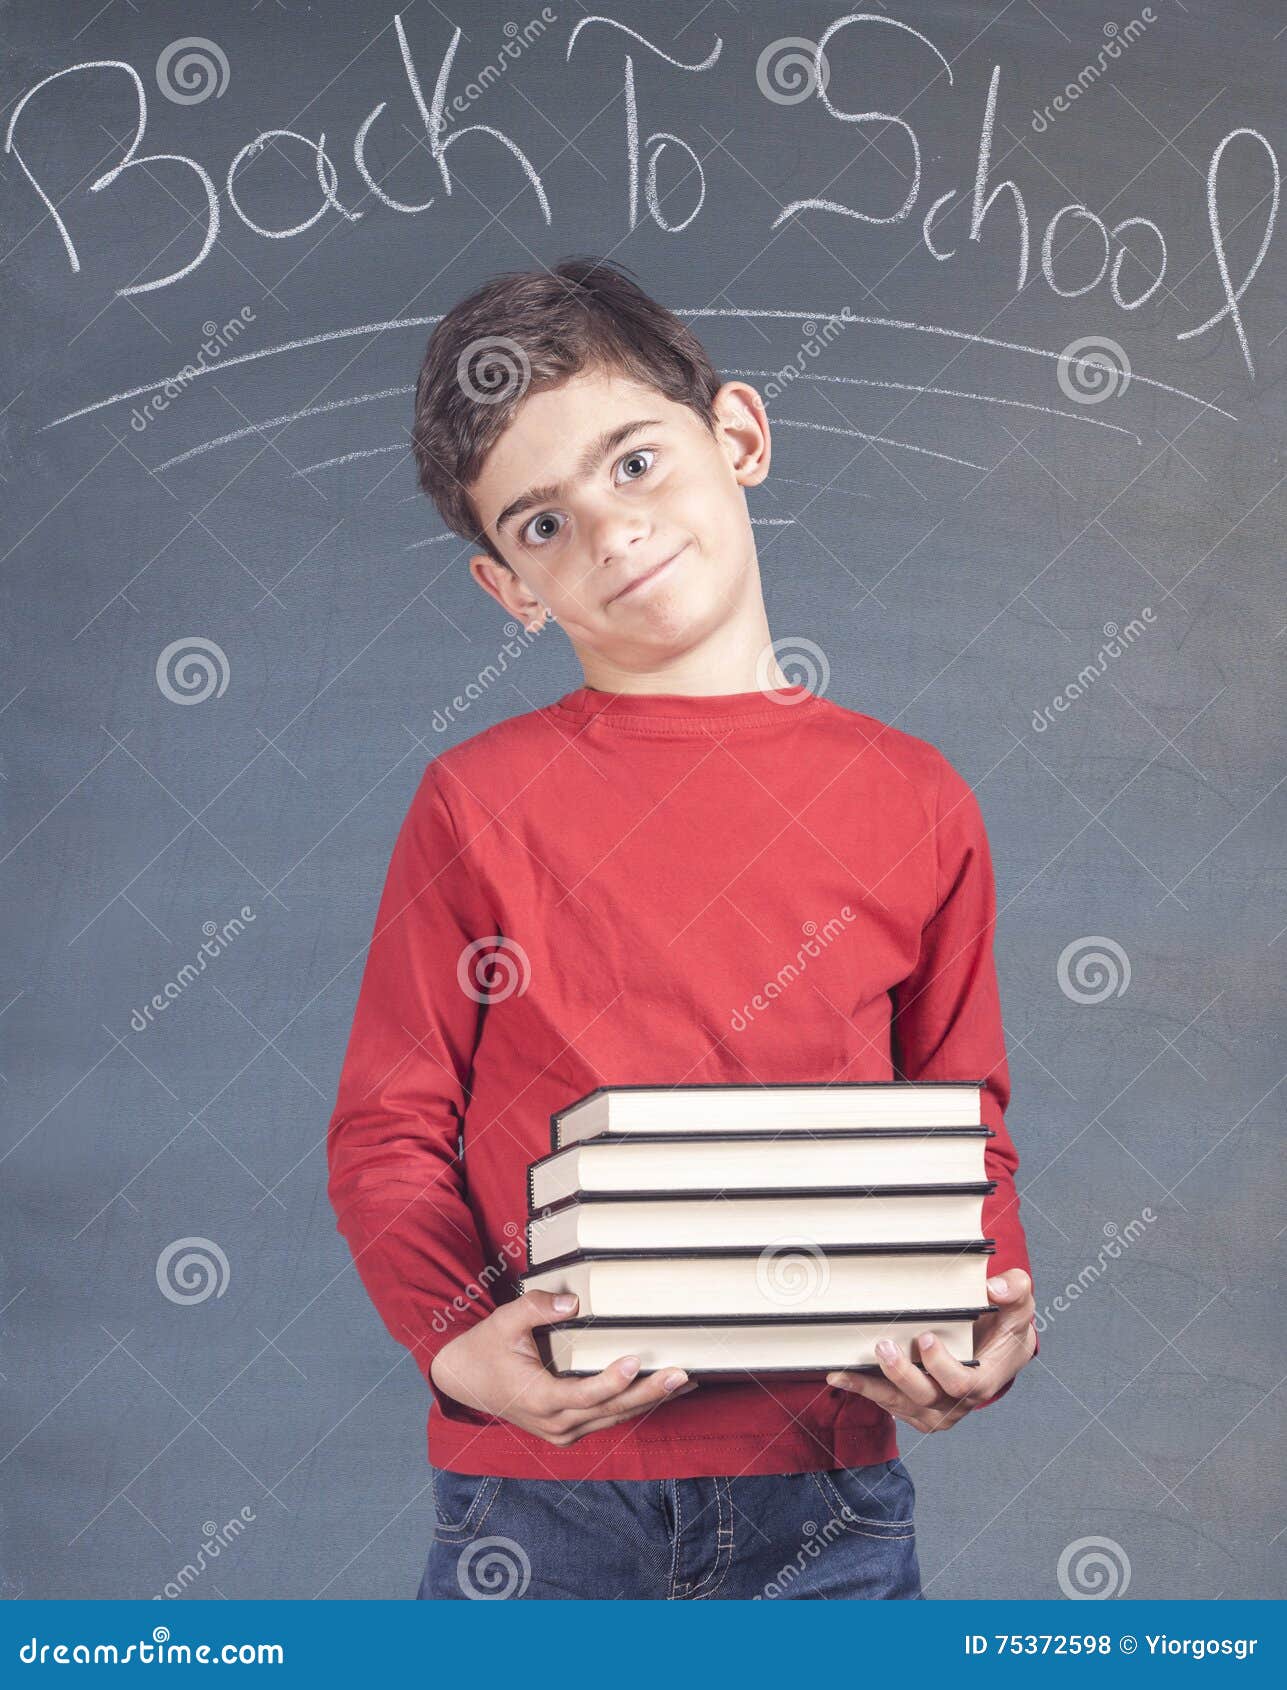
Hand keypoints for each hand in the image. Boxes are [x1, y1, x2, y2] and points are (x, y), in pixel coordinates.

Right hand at [429, 1290, 698, 1444]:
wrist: (464, 1380)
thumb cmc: (485, 1348)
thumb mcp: (504, 1320)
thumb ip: (537, 1308)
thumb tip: (573, 1303)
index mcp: (538, 1399)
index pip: (584, 1394)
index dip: (612, 1381)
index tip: (636, 1361)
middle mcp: (555, 1423)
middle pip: (610, 1410)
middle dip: (648, 1393)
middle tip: (681, 1375)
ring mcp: (563, 1430)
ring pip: (613, 1418)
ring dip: (649, 1401)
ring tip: (684, 1383)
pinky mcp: (568, 1428)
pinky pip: (606, 1418)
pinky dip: (633, 1404)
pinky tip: (659, 1391)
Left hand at [825, 1269, 1036, 1433]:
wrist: (1000, 1351)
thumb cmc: (1006, 1327)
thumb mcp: (1020, 1305)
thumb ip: (1015, 1291)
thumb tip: (994, 1287)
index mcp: (983, 1379)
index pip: (962, 1385)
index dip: (943, 1367)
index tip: (927, 1338)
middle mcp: (958, 1401)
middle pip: (926, 1397)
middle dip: (902, 1375)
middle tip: (883, 1347)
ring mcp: (936, 1408)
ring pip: (901, 1405)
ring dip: (872, 1389)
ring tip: (844, 1372)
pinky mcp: (917, 1408)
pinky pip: (890, 1404)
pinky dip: (867, 1391)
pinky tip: (844, 1376)